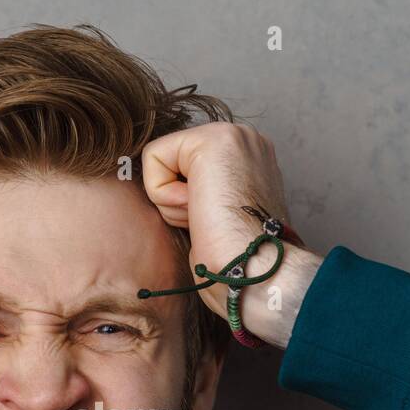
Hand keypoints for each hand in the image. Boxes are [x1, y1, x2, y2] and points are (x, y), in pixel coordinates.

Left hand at [141, 123, 320, 348]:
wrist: (255, 273)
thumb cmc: (239, 266)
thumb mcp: (220, 221)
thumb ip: (205, 199)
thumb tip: (183, 203)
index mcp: (251, 162)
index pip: (187, 168)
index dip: (188, 205)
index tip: (216, 224)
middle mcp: (246, 142)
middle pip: (172, 162)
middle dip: (178, 202)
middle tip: (210, 223)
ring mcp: (233, 135)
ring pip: (162, 160)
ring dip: (173, 204)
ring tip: (210, 218)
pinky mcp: (211, 139)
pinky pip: (153, 157)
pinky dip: (163, 194)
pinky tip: (197, 208)